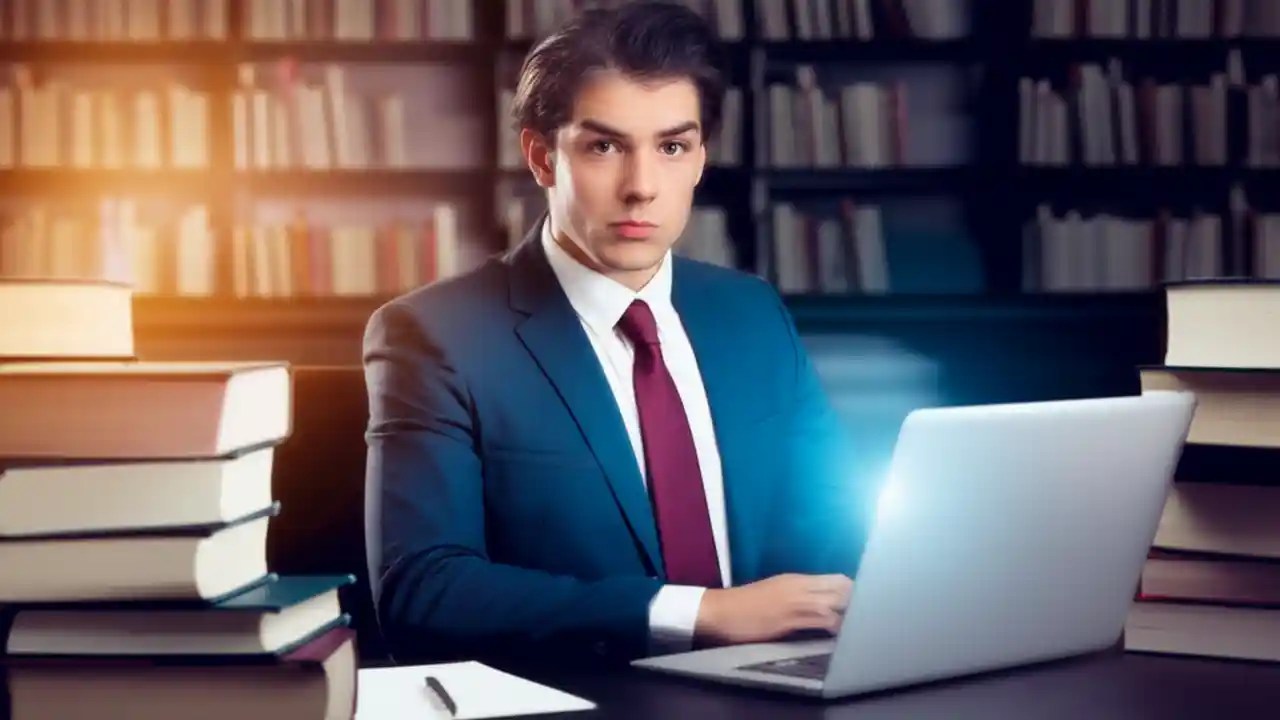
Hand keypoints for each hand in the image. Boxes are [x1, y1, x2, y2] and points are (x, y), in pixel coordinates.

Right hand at [693, 573, 852, 646]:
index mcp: (796, 579)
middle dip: (858, 602)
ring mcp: (795, 602)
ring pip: (835, 602)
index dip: (853, 592)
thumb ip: (797, 596)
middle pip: (842, 588)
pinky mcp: (789, 619)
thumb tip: (819, 605)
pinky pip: (821, 619)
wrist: (719, 612)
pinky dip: (834, 626)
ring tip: (857, 628)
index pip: (837, 579)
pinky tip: (839, 635)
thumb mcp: (775, 592)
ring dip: (849, 615)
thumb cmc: (745, 605)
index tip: (863, 605)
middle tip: (864, 618)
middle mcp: (799, 587)